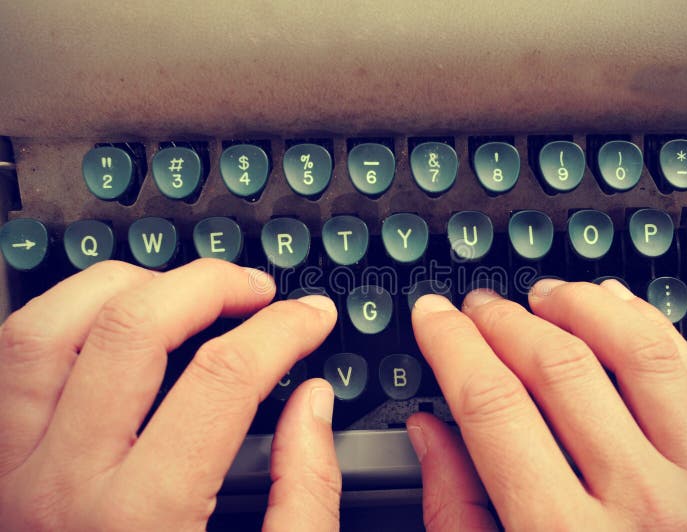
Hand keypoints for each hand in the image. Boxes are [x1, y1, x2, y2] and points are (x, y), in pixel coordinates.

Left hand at [0, 259, 340, 530]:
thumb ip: (305, 498)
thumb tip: (314, 405)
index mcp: (142, 520)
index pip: (225, 377)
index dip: (284, 330)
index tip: (310, 318)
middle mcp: (62, 485)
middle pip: (133, 329)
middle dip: (211, 287)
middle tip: (255, 292)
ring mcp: (7, 470)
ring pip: (50, 325)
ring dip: (126, 285)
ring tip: (180, 289)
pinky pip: (8, 356)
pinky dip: (61, 315)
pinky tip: (107, 318)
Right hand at [407, 279, 686, 530]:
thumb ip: (457, 507)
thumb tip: (429, 427)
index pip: (493, 405)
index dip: (452, 346)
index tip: (433, 318)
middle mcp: (641, 506)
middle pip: (558, 368)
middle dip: (502, 322)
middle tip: (474, 308)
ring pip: (635, 351)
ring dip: (579, 307)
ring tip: (541, 295)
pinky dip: (647, 326)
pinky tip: (612, 305)